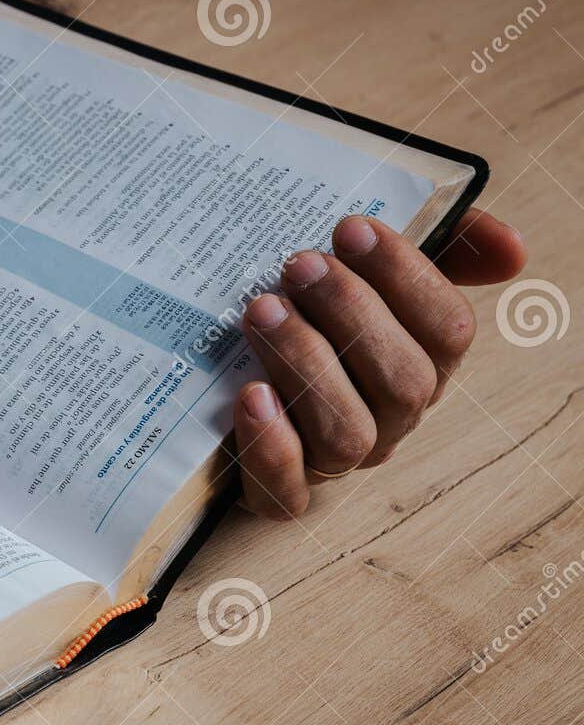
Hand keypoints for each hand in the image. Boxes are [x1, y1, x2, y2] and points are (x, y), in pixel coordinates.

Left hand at [233, 208, 526, 517]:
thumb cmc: (306, 312)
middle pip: (402, 383)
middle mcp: (388, 419)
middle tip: (297, 265)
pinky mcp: (274, 492)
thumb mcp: (367, 265)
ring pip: (346, 435)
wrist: (214, 380)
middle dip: (351, 315)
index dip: (406, 277)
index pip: (448, 330)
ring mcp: (334, 462)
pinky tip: (251, 396)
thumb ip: (442, 242)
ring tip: (261, 312)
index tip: (350, 228)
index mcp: (422, 362)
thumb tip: (510, 251)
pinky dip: (272, 448)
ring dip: (306, 367)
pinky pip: (286, 496)